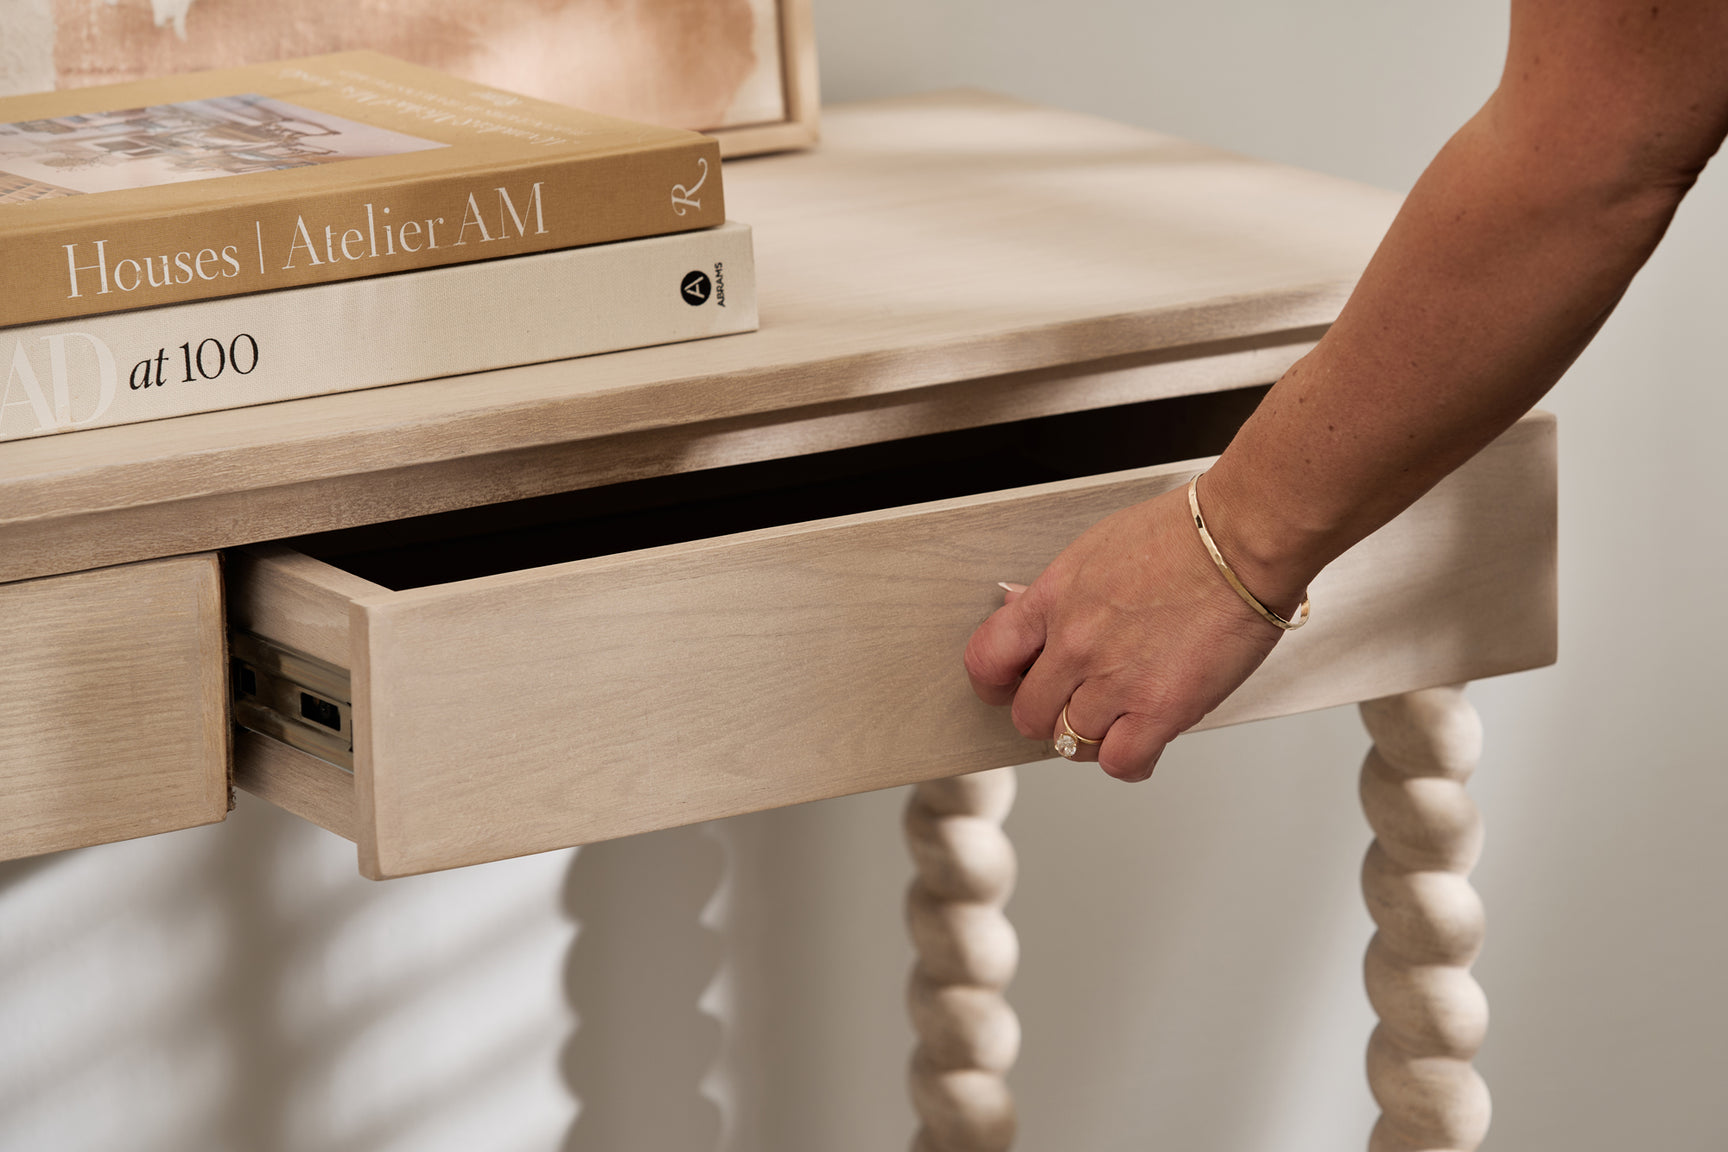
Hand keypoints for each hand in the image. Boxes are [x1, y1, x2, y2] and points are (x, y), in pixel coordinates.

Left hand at [963, 483, 1291, 780]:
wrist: (1242, 540)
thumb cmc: (1185, 535)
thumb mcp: (1096, 549)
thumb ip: (1056, 591)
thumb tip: (1020, 608)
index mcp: (1054, 599)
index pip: (987, 659)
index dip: (996, 683)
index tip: (1010, 686)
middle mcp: (1075, 643)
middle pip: (1029, 714)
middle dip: (1049, 713)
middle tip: (1078, 702)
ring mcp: (1115, 679)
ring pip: (1071, 743)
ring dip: (1093, 735)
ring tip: (1120, 716)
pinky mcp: (1161, 708)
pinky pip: (1121, 762)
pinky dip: (1129, 761)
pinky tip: (1143, 740)